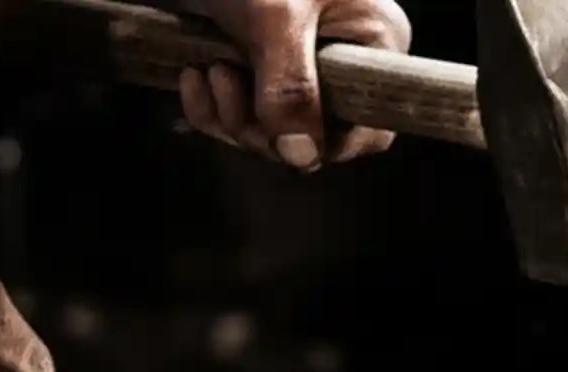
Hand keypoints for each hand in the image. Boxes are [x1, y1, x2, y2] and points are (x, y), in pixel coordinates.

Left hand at [177, 0, 411, 171]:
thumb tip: (300, 155)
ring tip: (209, 70)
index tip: (283, 131)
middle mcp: (341, 58)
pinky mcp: (253, 67)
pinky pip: (238, 115)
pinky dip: (210, 106)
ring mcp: (296, 65)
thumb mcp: (275, 20)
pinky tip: (194, 75)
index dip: (324, 143)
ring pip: (268, 132)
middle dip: (259, 126)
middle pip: (310, 137)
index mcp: (373, 41)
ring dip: (228, 115)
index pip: (369, 128)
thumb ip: (292, 89)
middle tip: (228, 81)